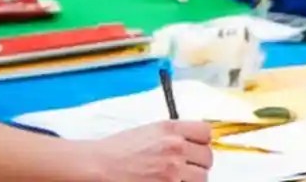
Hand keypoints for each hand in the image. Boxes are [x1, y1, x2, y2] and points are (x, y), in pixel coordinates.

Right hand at [86, 120, 212, 180]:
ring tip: (175, 178)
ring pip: (202, 178)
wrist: (98, 167)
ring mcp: (172, 171)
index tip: (197, 149)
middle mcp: (175, 148)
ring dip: (191, 179)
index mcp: (170, 129)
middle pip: (207, 158)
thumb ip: (173, 136)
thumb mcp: (148, 132)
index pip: (206, 133)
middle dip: (198, 164)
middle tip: (185, 168)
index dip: (202, 143)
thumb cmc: (116, 152)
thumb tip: (191, 144)